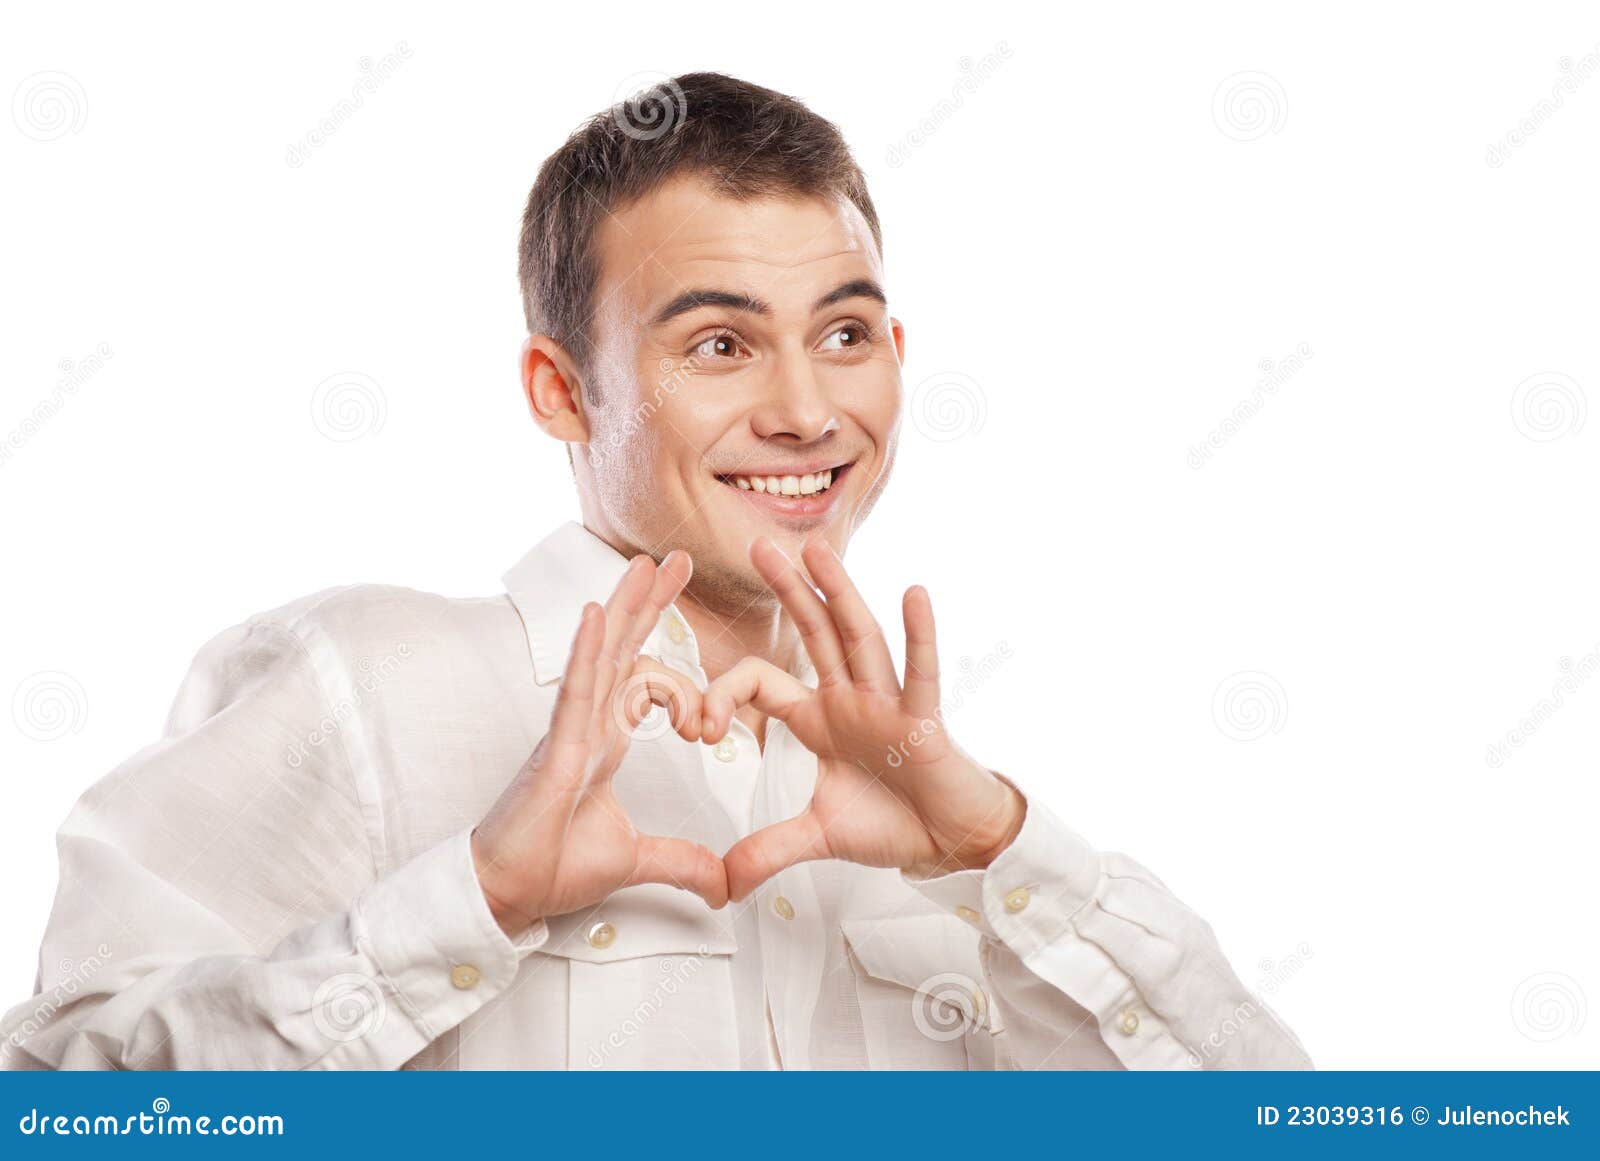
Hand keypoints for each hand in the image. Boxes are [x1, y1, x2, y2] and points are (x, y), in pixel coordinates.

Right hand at [471, 551, 725, 935]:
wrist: (507, 893)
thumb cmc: (550, 866)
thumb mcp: (634, 859)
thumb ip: (679, 861)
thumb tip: (722, 882)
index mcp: (605, 740)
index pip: (643, 680)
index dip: (681, 678)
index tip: (709, 730)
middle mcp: (588, 723)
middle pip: (622, 647)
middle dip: (649, 602)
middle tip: (676, 559)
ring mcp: (569, 729)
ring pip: (601, 653)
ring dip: (625, 606)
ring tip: (646, 564)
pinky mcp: (554, 747)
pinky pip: (575, 688)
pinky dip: (587, 651)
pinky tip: (597, 616)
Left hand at [701, 537, 1024, 901]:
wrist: (950, 841)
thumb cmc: (895, 823)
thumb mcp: (819, 836)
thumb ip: (769, 850)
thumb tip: (724, 883)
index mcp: (820, 719)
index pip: (764, 684)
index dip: (726, 696)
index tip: (699, 729)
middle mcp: (851, 699)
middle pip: (814, 634)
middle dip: (788, 591)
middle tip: (759, 546)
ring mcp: (888, 704)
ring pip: (859, 639)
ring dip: (839, 593)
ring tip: (818, 550)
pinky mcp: (924, 719)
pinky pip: (920, 673)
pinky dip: (919, 635)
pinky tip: (914, 594)